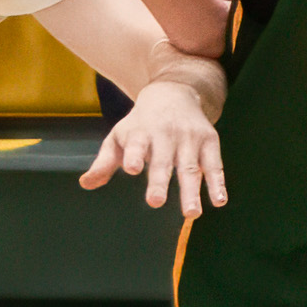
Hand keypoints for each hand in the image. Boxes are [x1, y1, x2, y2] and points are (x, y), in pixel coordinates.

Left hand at [80, 74, 226, 213]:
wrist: (174, 92)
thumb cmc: (141, 123)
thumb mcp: (120, 136)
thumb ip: (105, 162)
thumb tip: (86, 184)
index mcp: (141, 133)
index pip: (136, 144)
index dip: (134, 155)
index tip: (132, 168)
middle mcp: (166, 134)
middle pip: (163, 161)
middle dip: (160, 181)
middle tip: (155, 202)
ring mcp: (189, 138)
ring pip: (190, 167)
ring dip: (191, 191)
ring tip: (191, 213)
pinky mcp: (209, 141)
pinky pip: (214, 165)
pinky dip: (218, 182)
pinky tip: (219, 200)